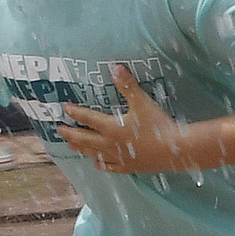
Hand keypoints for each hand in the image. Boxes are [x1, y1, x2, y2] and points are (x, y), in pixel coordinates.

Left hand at [58, 64, 187, 172]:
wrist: (174, 150)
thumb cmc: (157, 125)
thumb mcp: (142, 102)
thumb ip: (128, 86)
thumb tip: (116, 68)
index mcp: (112, 127)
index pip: (88, 118)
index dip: (75, 113)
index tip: (64, 109)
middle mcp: (110, 144)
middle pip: (85, 139)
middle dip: (71, 133)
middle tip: (59, 130)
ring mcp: (119, 158)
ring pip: (94, 153)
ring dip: (82, 148)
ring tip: (71, 146)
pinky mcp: (129, 167)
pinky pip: (110, 167)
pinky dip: (102, 165)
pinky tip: (97, 164)